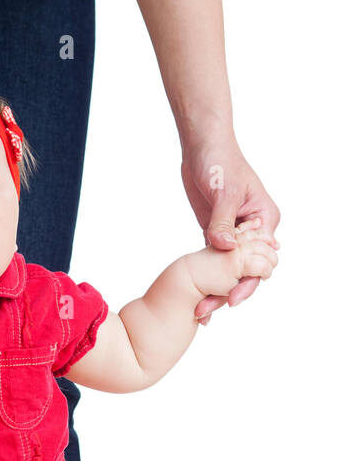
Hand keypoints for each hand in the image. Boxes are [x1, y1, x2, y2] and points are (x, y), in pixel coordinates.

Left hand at [180, 135, 280, 324]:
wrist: (202, 146)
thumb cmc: (220, 161)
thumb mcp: (224, 192)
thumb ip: (222, 222)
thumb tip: (222, 247)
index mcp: (264, 220)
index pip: (259, 260)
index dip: (246, 283)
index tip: (231, 300)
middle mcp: (252, 230)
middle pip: (244, 270)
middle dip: (227, 292)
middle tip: (205, 312)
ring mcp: (234, 233)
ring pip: (227, 270)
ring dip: (215, 291)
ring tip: (199, 314)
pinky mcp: (215, 232)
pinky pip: (213, 261)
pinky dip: (206, 279)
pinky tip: (196, 299)